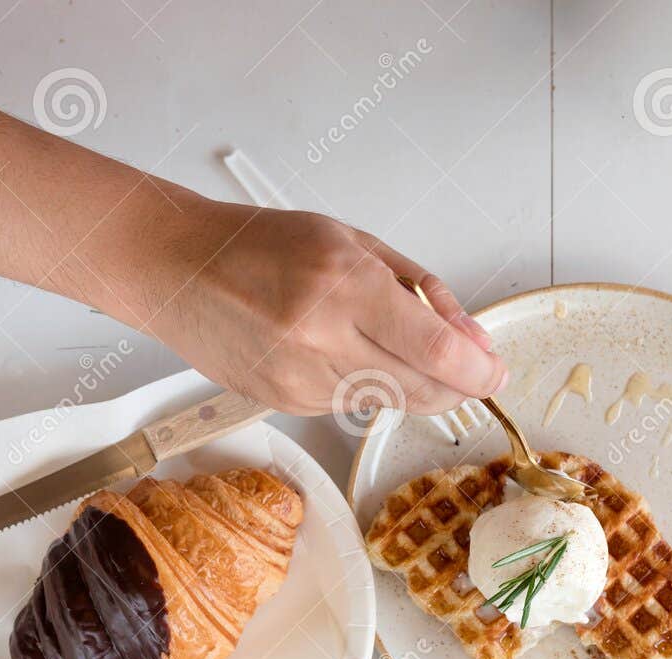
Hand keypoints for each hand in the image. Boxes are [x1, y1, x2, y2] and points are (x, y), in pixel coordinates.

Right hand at [145, 197, 506, 416]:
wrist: (177, 270)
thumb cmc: (259, 245)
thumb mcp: (353, 241)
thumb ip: (418, 289)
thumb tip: (468, 337)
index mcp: (343, 286)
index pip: (436, 350)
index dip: (479, 369)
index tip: (494, 369)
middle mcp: (321, 338)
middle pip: (422, 389)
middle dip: (458, 384)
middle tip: (473, 369)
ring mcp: (299, 378)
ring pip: (389, 401)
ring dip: (410, 381)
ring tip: (388, 340)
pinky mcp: (284, 402)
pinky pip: (350, 404)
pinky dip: (366, 384)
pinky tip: (344, 352)